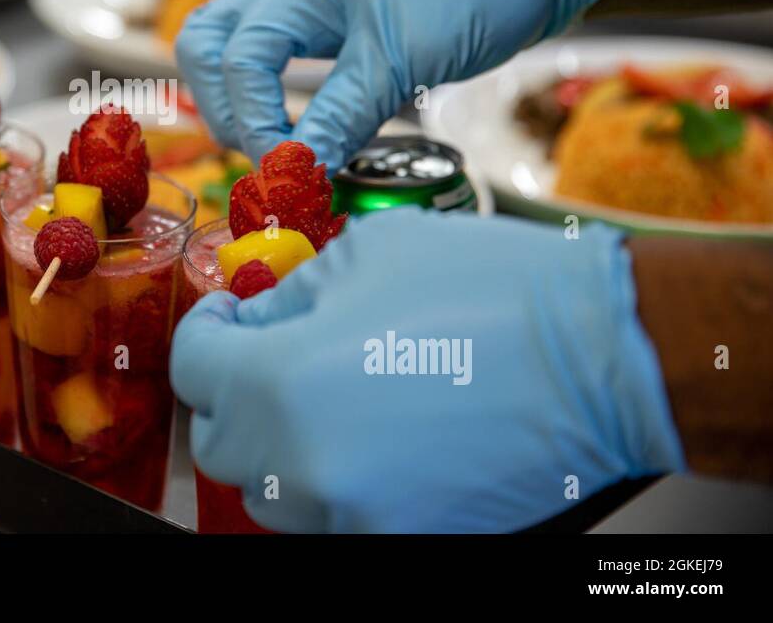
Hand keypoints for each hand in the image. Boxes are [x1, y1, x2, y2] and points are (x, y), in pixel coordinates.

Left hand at [170, 207, 684, 531]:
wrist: (602, 357)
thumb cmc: (489, 290)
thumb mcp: (363, 257)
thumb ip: (287, 296)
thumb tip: (255, 321)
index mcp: (279, 384)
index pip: (193, 368)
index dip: (207, 330)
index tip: (230, 316)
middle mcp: (301, 466)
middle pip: (221, 439)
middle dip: (234, 389)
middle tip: (272, 351)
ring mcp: (352, 515)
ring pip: (273, 489)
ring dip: (281, 440)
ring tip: (330, 392)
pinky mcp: (402, 539)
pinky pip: (335, 514)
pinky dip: (337, 478)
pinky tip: (376, 430)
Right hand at [175, 0, 601, 167]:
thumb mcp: (406, 57)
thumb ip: (342, 113)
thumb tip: (295, 173)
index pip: (237, 56)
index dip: (253, 120)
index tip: (287, 169)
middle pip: (203, 46)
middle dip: (223, 108)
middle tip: (268, 157)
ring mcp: (299, 2)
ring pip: (226, 51)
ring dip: (238, 103)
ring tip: (277, 149)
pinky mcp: (322, 24)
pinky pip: (266, 59)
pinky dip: (268, 97)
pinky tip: (300, 130)